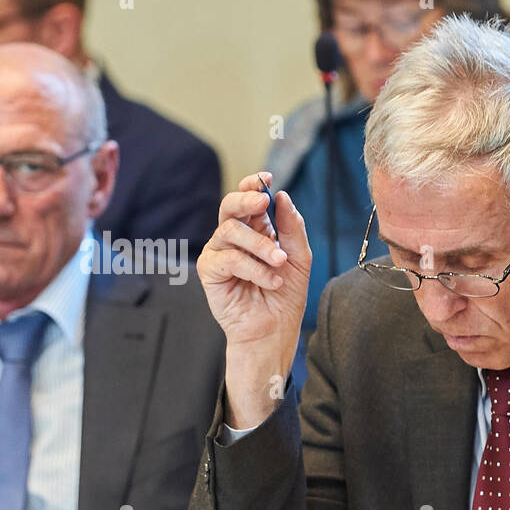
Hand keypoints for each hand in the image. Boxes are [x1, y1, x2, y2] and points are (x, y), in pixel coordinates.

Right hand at [196, 172, 311, 427]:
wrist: (274, 331)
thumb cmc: (285, 297)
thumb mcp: (298, 259)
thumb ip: (292, 228)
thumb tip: (282, 196)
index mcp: (255, 231)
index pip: (249, 201)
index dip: (253, 186)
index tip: (266, 179)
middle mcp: (234, 239)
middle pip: (230, 207)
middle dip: (246, 200)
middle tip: (263, 203)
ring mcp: (219, 253)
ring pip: (231, 231)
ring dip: (260, 245)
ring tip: (279, 263)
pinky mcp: (210, 272)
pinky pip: (228, 259)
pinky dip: (252, 268)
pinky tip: (270, 281)